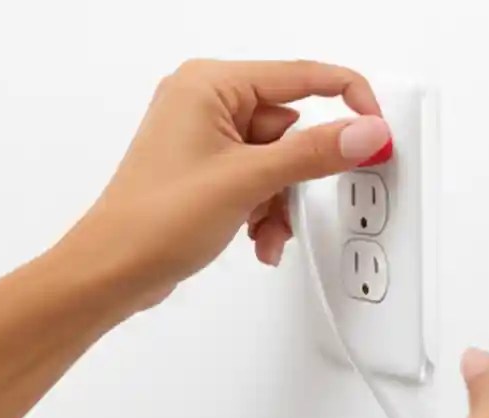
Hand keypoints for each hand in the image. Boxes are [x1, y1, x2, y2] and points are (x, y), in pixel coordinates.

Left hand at [60, 59, 392, 309]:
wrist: (112, 270)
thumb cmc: (151, 220)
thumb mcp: (248, 181)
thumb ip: (315, 153)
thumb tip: (364, 132)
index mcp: (209, 84)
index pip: (302, 75)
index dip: (348, 100)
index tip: (376, 127)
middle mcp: (206, 102)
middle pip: (292, 126)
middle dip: (297, 176)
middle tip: (287, 202)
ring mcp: (206, 138)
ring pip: (281, 160)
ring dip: (281, 201)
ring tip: (262, 228)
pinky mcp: (209, 169)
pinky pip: (262, 179)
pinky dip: (266, 209)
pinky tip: (254, 234)